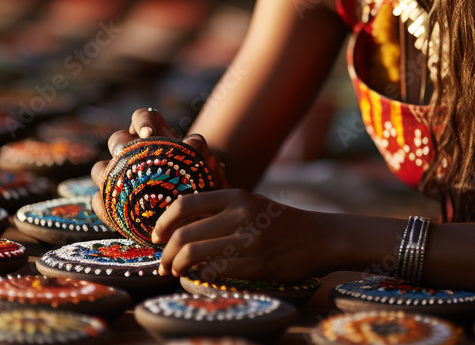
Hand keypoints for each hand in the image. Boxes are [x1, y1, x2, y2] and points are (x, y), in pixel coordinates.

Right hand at [90, 107, 226, 229]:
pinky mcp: (115, 202)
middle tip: (126, 154)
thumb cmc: (204, 188)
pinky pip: (100, 202)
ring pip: (101, 168)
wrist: (198, 216)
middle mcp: (135, 152)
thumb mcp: (212, 174)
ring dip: (104, 174)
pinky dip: (103, 207)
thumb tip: (199, 148)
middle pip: (118, 139)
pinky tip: (113, 215)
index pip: (145, 117)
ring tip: (117, 187)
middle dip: (119, 144)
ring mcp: (122, 176)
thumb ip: (207, 160)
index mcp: (158, 137)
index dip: (142, 120)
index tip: (148, 133)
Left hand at [151, 188, 327, 281]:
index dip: (163, 223)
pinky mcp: (255, 265)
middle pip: (183, 234)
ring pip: (192, 254)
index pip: (183, 205)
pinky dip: (197, 276)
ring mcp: (248, 240)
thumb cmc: (278, 222)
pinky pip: (212, 272)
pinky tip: (197, 277)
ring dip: (175, 266)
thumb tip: (177, 221)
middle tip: (161, 263)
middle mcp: (240, 214)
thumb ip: (219, 207)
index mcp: (235, 196)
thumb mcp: (250, 202)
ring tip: (173, 271)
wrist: (318, 238)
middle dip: (165, 252)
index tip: (156, 236)